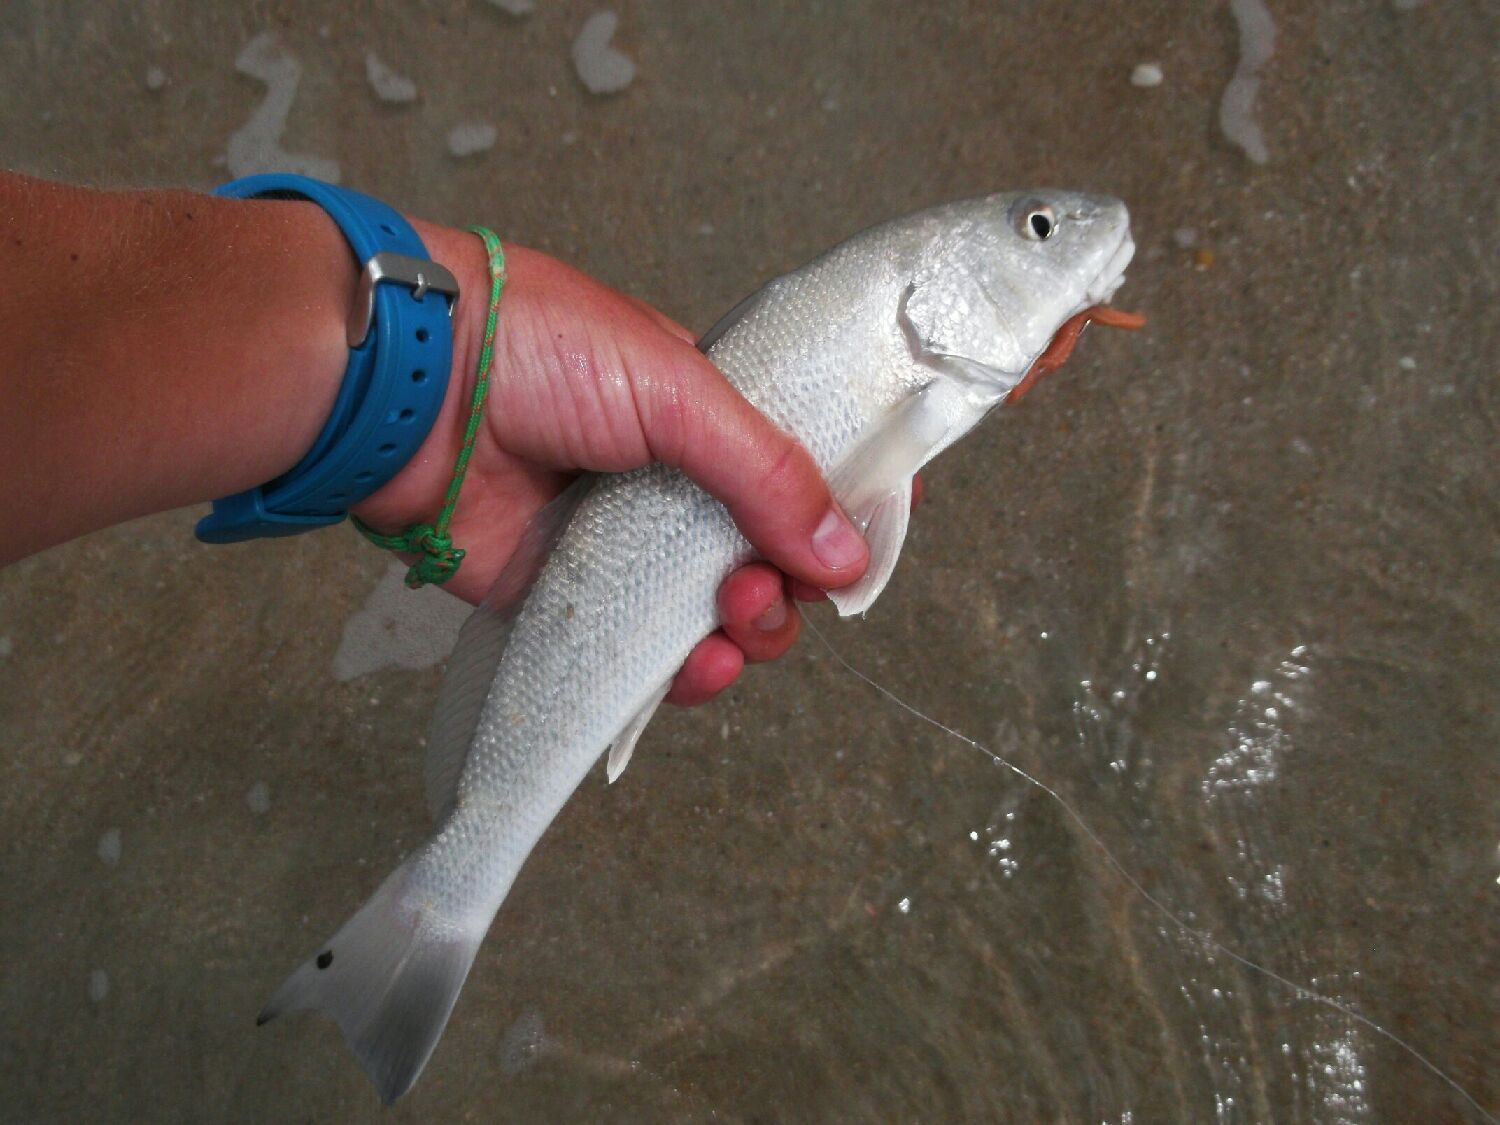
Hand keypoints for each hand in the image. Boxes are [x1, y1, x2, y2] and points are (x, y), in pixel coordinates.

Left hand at [352, 223, 870, 705]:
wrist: (412, 389)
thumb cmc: (538, 349)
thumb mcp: (675, 389)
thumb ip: (767, 473)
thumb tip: (848, 553)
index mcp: (703, 411)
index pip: (796, 463)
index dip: (842, 502)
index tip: (873, 537)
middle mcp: (669, 480)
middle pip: (766, 552)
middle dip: (790, 581)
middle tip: (772, 583)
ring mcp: (619, 541)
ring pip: (711, 610)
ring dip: (747, 629)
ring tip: (736, 620)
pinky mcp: (566, 594)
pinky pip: (640, 649)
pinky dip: (679, 670)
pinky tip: (699, 667)